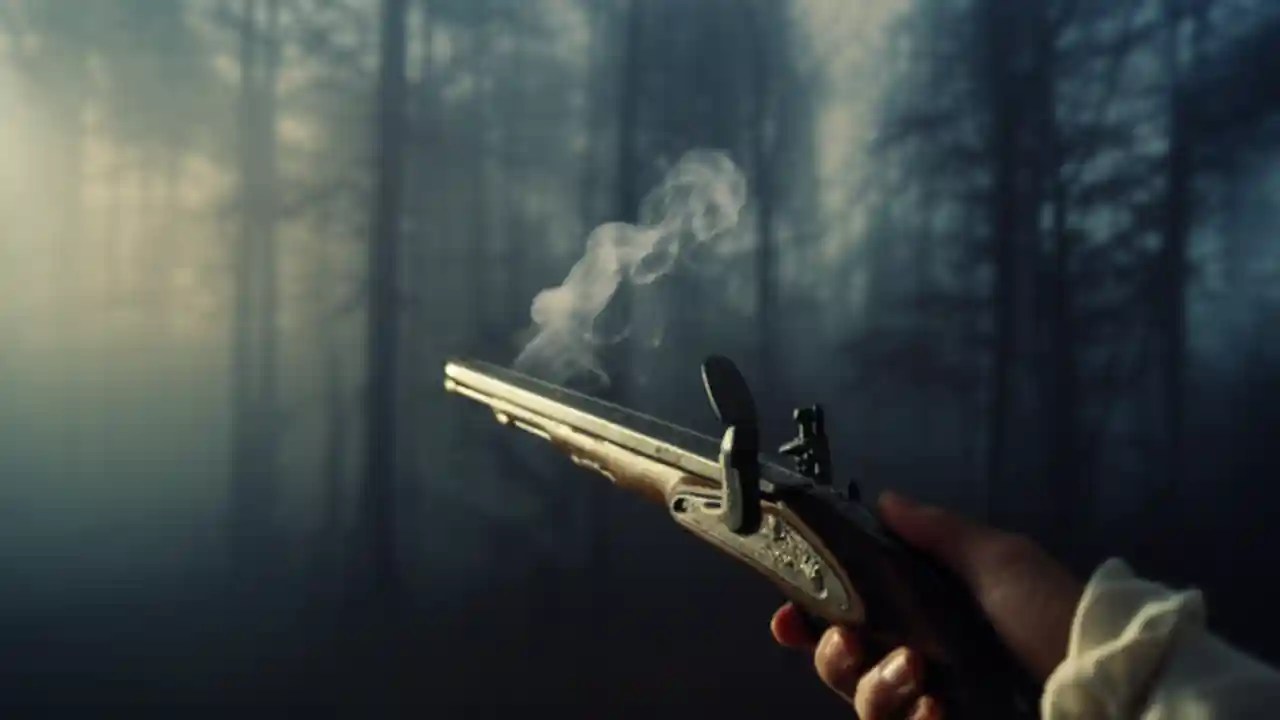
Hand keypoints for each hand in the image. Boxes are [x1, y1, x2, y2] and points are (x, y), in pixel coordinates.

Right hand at [770, 491, 1082, 718]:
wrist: (1110, 688)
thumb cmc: (1051, 616)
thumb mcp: (999, 561)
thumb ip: (937, 533)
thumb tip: (885, 499)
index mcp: (927, 614)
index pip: (849, 617)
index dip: (809, 619)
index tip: (786, 616)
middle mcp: (924, 662)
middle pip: (841, 666)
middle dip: (832, 654)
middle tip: (853, 639)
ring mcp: (935, 706)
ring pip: (866, 705)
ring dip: (877, 687)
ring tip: (919, 676)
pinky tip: (939, 710)